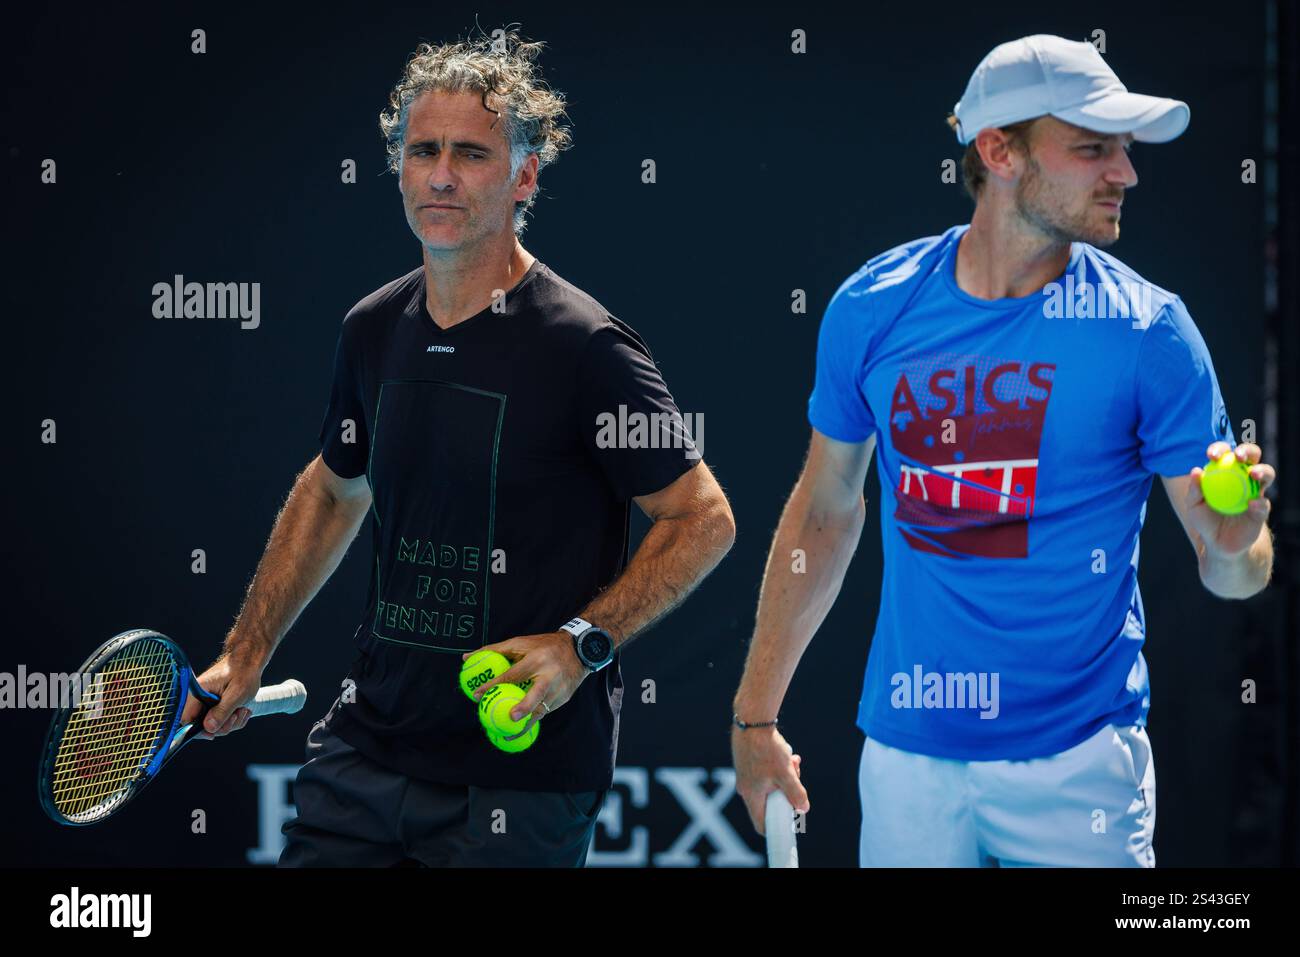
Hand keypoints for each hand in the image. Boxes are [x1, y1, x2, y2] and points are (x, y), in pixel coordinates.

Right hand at [180, 654, 265, 739]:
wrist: (250, 662)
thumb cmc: (243, 672)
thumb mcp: (236, 694)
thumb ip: (222, 711)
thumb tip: (209, 728)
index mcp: (197, 693)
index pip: (186, 719)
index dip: (199, 731)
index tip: (213, 734)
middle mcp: (198, 699)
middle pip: (203, 726)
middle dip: (223, 726)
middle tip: (237, 715)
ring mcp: (207, 703)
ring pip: (215, 725)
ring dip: (231, 722)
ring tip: (242, 709)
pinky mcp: (215, 705)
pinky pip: (222, 721)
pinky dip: (234, 719)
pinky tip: (242, 709)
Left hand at [463, 631, 588, 728]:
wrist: (580, 649)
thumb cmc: (544, 646)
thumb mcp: (520, 643)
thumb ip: (494, 650)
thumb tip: (466, 658)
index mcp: (537, 659)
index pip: (512, 675)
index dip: (494, 685)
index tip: (477, 696)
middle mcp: (550, 674)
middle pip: (536, 694)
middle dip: (523, 707)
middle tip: (509, 718)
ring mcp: (560, 688)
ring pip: (542, 709)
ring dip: (526, 723)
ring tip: (509, 734)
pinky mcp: (564, 698)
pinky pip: (546, 711)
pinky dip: (533, 719)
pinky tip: (521, 728)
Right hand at [731, 724, 808, 835]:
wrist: (752, 720)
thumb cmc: (766, 748)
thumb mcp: (786, 773)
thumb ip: (796, 793)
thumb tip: (804, 808)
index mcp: (751, 795)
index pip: (761, 824)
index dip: (776, 828)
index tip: (789, 823)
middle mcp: (745, 787)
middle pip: (770, 802)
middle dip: (787, 792)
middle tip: (796, 778)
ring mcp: (746, 774)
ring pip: (770, 785)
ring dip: (785, 776)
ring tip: (793, 761)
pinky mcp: (748, 763)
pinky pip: (766, 773)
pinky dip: (778, 767)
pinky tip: (787, 754)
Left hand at [1186, 441, 1275, 556]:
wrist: (1219, 543)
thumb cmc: (1205, 519)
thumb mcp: (1194, 505)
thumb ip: (1194, 490)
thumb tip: (1196, 471)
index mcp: (1226, 472)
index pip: (1226, 454)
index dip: (1220, 449)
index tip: (1211, 455)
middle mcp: (1244, 478)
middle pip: (1252, 457)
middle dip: (1247, 451)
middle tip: (1238, 455)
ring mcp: (1256, 492)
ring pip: (1267, 474)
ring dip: (1262, 470)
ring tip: (1253, 473)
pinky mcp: (1263, 509)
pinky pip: (1264, 503)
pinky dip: (1259, 503)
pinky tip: (1251, 505)